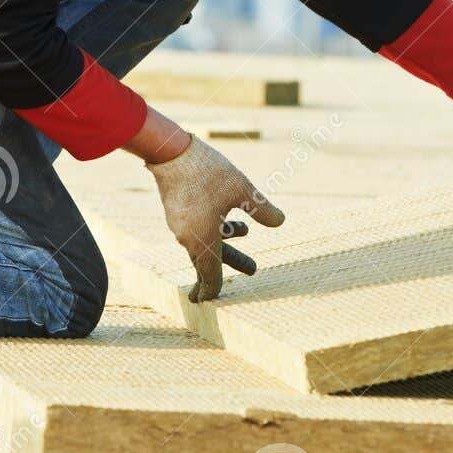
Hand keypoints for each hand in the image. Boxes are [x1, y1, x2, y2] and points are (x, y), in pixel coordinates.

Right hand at [146, 133, 284, 301]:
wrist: (171, 152)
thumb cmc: (207, 173)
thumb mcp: (242, 190)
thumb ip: (262, 210)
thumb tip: (281, 221)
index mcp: (203, 240)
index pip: (210, 275)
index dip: (214, 289)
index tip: (212, 300)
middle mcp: (187, 237)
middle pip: (209, 258)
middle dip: (233, 261)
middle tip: (253, 269)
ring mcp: (178, 223)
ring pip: (203, 239)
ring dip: (225, 239)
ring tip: (245, 232)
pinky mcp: (174, 209)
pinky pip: (195, 227)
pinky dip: (211, 227)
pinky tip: (224, 212)